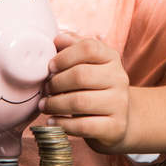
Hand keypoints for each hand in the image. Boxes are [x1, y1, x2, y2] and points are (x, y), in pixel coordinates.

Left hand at [39, 31, 130, 152]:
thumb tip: (58, 38)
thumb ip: (73, 48)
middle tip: (45, 90)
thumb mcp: (89, 64)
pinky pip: (84, 126)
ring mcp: (120, 103)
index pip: (89, 48)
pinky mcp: (116, 127)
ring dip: (55, 104)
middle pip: (81, 75)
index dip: (64, 56)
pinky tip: (53, 122)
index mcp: (111, 58)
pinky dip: (63, 124)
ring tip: (45, 106)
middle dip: (56, 83)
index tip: (50, 67)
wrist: (119, 119)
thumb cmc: (95, 88)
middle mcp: (119, 78)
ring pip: (80, 102)